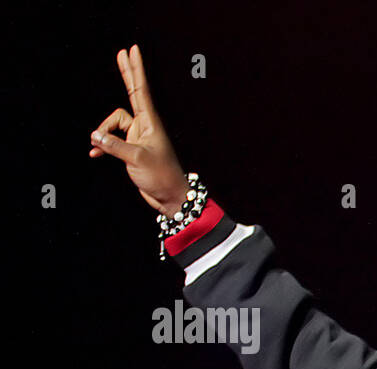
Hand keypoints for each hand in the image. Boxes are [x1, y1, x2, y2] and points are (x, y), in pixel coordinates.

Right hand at [88, 44, 188, 218]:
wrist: (170, 198)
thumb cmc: (161, 177)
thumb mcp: (136, 159)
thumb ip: (114, 146)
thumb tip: (95, 136)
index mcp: (150, 123)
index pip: (140, 90)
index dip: (135, 70)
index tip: (132, 50)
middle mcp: (144, 126)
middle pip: (132, 94)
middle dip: (127, 74)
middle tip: (122, 53)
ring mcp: (138, 137)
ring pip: (113, 124)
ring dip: (103, 133)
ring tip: (96, 146)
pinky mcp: (132, 150)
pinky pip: (112, 141)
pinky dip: (103, 146)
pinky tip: (94, 153)